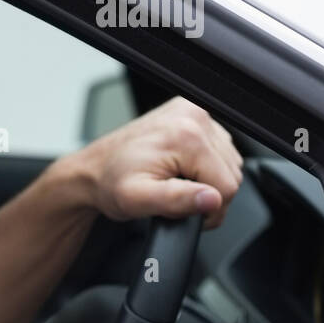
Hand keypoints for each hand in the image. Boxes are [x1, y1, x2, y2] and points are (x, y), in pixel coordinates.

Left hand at [78, 96, 243, 228]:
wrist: (93, 169)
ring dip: (205, 179)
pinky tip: (177, 169)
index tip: (182, 210)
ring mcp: (193, 112)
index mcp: (186, 135)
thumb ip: (177, 200)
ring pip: (228, 163)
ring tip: (173, 182)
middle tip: (173, 196)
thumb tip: (212, 199)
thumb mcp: (138, 200)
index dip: (208, 209)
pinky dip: (203, 166)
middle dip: (205, 194)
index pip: (227, 186)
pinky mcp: (192, 115)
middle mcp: (193, 116)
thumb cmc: (110, 183)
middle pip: (231, 174)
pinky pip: (218, 150)